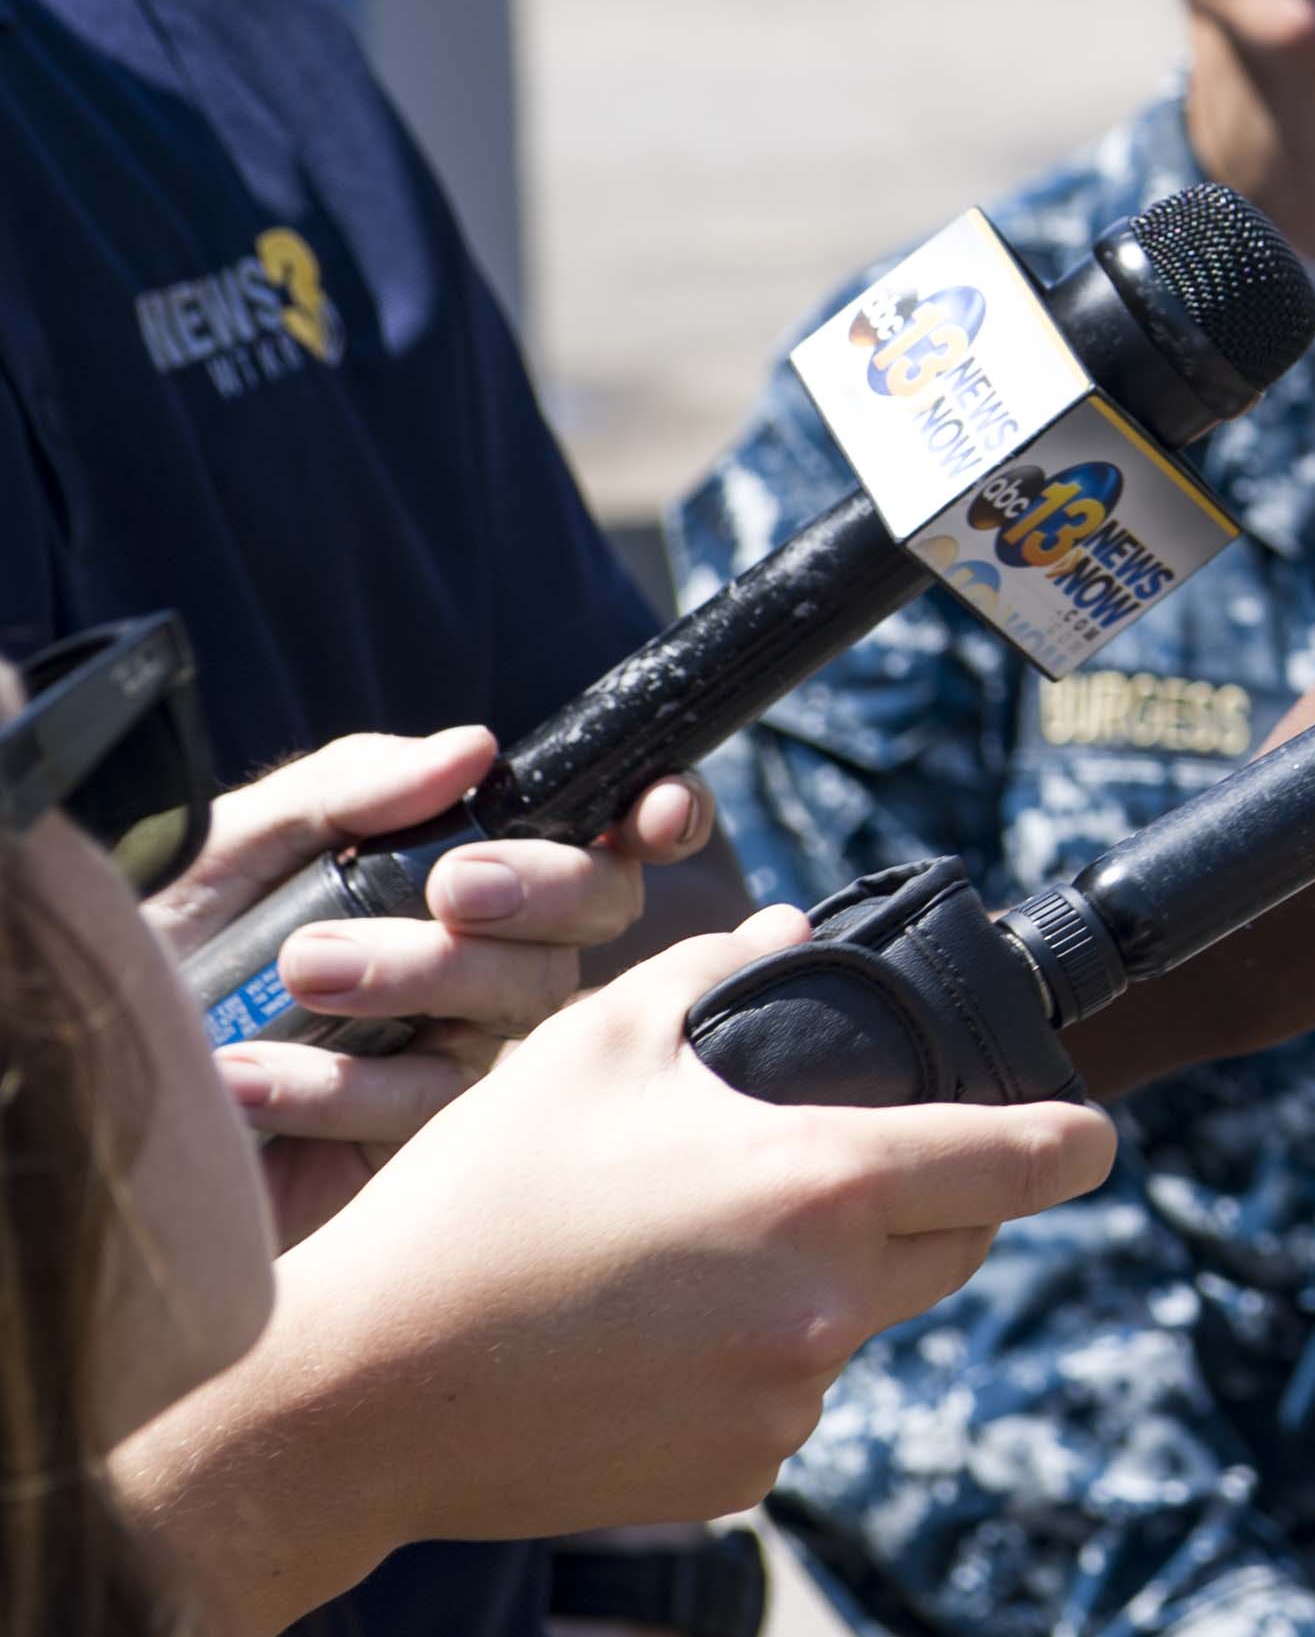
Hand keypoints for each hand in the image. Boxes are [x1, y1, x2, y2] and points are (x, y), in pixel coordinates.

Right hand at [111, 906, 1114, 1635]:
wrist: (358, 1393)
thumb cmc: (478, 1204)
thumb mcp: (598, 1046)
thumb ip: (720, 973)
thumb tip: (796, 925)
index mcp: (820, 1187)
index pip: (1022, 1164)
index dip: (1073, 1139)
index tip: (1092, 1131)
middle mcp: (830, 1305)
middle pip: (959, 1244)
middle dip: (935, 1202)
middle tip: (841, 1171)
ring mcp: (786, 1405)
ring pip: (864, 1322)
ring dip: (827, 1285)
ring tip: (695, 1255)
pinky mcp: (736, 1478)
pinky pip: (787, 1399)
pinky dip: (755, 1362)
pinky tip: (656, 1334)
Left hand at [142, 724, 712, 1240]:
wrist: (77, 1098)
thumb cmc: (156, 966)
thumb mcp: (228, 849)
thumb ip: (344, 789)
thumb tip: (473, 749)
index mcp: (454, 873)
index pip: (598, 837)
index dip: (654, 817)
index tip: (653, 811)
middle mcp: (479, 957)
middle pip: (594, 913)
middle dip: (539, 887)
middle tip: (449, 885)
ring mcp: (459, 1052)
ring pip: (526, 1003)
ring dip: (420, 974)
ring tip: (298, 971)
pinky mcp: (418, 1148)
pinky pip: (432, 1105)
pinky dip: (339, 1083)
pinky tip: (248, 1075)